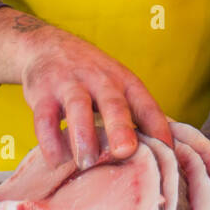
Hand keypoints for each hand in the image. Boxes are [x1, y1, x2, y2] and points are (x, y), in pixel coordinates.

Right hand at [17, 23, 172, 168]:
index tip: (167, 152)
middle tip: (125, 151)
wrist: (48, 46)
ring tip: (86, 163)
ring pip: (78, 108)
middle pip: (113, 103)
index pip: (146, 105)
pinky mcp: (42, 93)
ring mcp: (70, 85)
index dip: (158, 128)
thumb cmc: (92, 77)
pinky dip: (50, 141)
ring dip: (83, 136)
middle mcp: (100, 80)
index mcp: (125, 82)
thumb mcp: (118, 87)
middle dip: (120, 128)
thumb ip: (135, 116)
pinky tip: (57, 160)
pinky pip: (44, 118)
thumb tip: (164, 153)